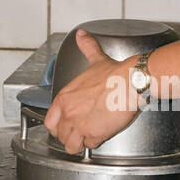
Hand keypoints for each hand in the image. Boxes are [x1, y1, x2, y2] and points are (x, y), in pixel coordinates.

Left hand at [43, 30, 138, 153]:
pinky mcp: (92, 133)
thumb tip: (82, 34)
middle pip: (60, 136)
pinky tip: (104, 132)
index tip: (68, 125)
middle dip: (70, 136)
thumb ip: (86, 48)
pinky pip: (90, 145)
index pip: (50, 122)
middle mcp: (67, 112)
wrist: (129, 81)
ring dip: (81, 143)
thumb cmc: (114, 73)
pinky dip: (97, 141)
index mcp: (64, 98)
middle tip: (83, 131)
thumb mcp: (95, 60)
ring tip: (91, 135)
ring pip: (71, 146)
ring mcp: (78, 124)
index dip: (59, 126)